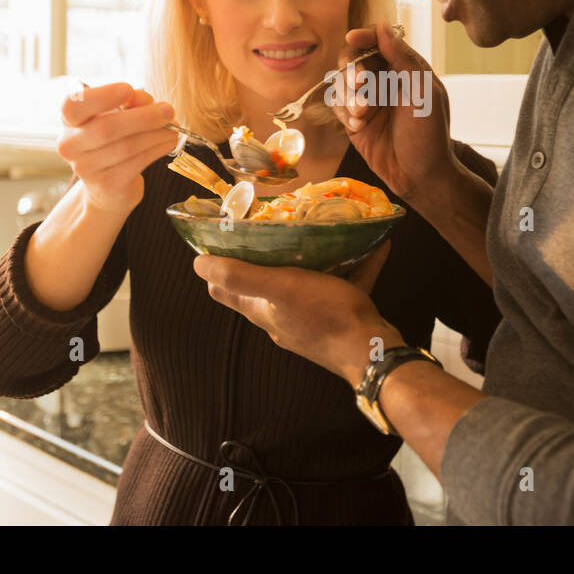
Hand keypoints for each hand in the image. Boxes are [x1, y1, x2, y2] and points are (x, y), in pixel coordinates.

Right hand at [57, 82, 177, 214]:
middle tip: (167, 111)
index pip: (73, 105)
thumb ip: (130, 102)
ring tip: (172, 128)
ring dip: (156, 134)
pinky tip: (169, 142)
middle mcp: (71, 145)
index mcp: (69, 121)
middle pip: (106, 128)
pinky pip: (137, 162)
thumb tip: (142, 99)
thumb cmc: (114, 140)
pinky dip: (158, 149)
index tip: (127, 89)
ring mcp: (86, 168)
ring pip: (127, 146)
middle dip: (143, 117)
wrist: (108, 186)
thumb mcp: (119, 115)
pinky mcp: (108, 184)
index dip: (101, 96)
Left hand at [194, 241, 403, 385]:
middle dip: (265, 255)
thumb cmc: (324, 316)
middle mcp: (281, 316)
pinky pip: (346, 283)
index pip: (225, 290)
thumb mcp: (280, 288)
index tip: (224, 235)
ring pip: (307, 282)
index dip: (218, 265)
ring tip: (325, 230)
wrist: (372, 350)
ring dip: (313, 258)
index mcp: (262, 309)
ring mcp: (312, 319)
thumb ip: (240, 276)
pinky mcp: (341, 317)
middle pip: (264, 283)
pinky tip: (375, 245)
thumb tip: (198, 264)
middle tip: (275, 223)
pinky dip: (356, 265)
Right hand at [330, 20, 456, 205]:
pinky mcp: (354, 120)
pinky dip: (344, 113)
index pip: (379, 41)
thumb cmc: (429, 134)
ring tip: (362, 115)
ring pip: (342, 82)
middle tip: (360, 84)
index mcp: (406, 68)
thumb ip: (403, 57)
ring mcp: (368, 100)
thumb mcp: (421, 92)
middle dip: (353, 69)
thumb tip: (383, 26)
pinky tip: (358, 127)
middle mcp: (385, 81)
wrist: (420, 176)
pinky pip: (337, 106)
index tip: (353, 39)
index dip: (364, 37)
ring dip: (348, 96)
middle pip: (354, 58)